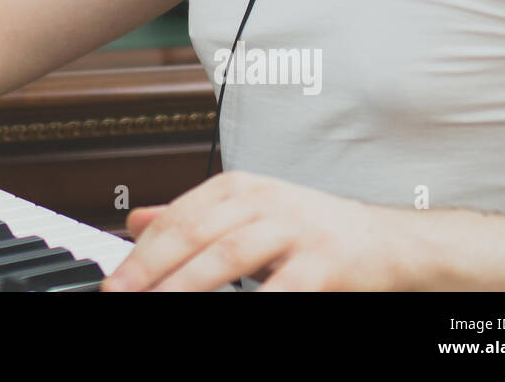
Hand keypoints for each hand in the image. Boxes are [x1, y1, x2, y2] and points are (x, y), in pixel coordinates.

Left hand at [103, 170, 416, 290]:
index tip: (115, 283)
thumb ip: (194, 218)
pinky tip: (230, 316)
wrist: (390, 243)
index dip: (141, 253)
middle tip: (122, 294)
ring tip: (159, 305)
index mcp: (238, 188)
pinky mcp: (325, 263)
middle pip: (195, 235)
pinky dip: (253, 302)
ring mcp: (295, 229)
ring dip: (187, 286)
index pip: (178, 218)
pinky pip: (279, 289)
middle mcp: (264, 200)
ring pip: (227, 256)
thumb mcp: (249, 214)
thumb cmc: (313, 232)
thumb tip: (135, 221)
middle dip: (152, 270)